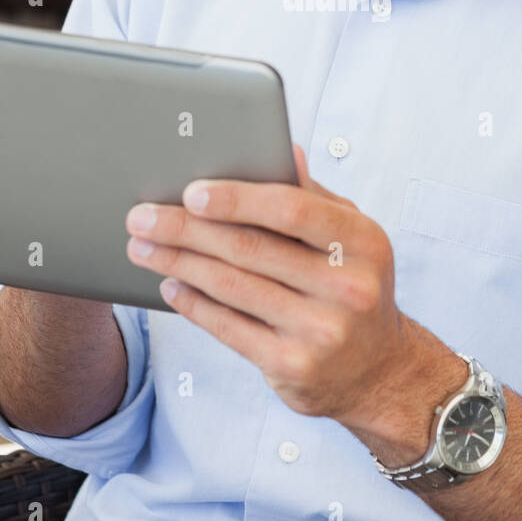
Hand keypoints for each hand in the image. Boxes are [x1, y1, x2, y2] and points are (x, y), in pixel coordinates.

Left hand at [125, 145, 420, 427]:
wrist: (380, 370)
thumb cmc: (354, 284)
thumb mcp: (352, 237)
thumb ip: (315, 197)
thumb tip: (285, 149)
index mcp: (363, 242)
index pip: (292, 210)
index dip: (238, 199)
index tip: (191, 191)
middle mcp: (347, 287)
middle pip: (250, 248)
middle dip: (186, 229)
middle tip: (141, 217)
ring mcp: (321, 331)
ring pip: (232, 287)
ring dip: (178, 263)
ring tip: (143, 247)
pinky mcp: (293, 366)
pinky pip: (229, 328)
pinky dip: (193, 304)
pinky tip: (171, 285)